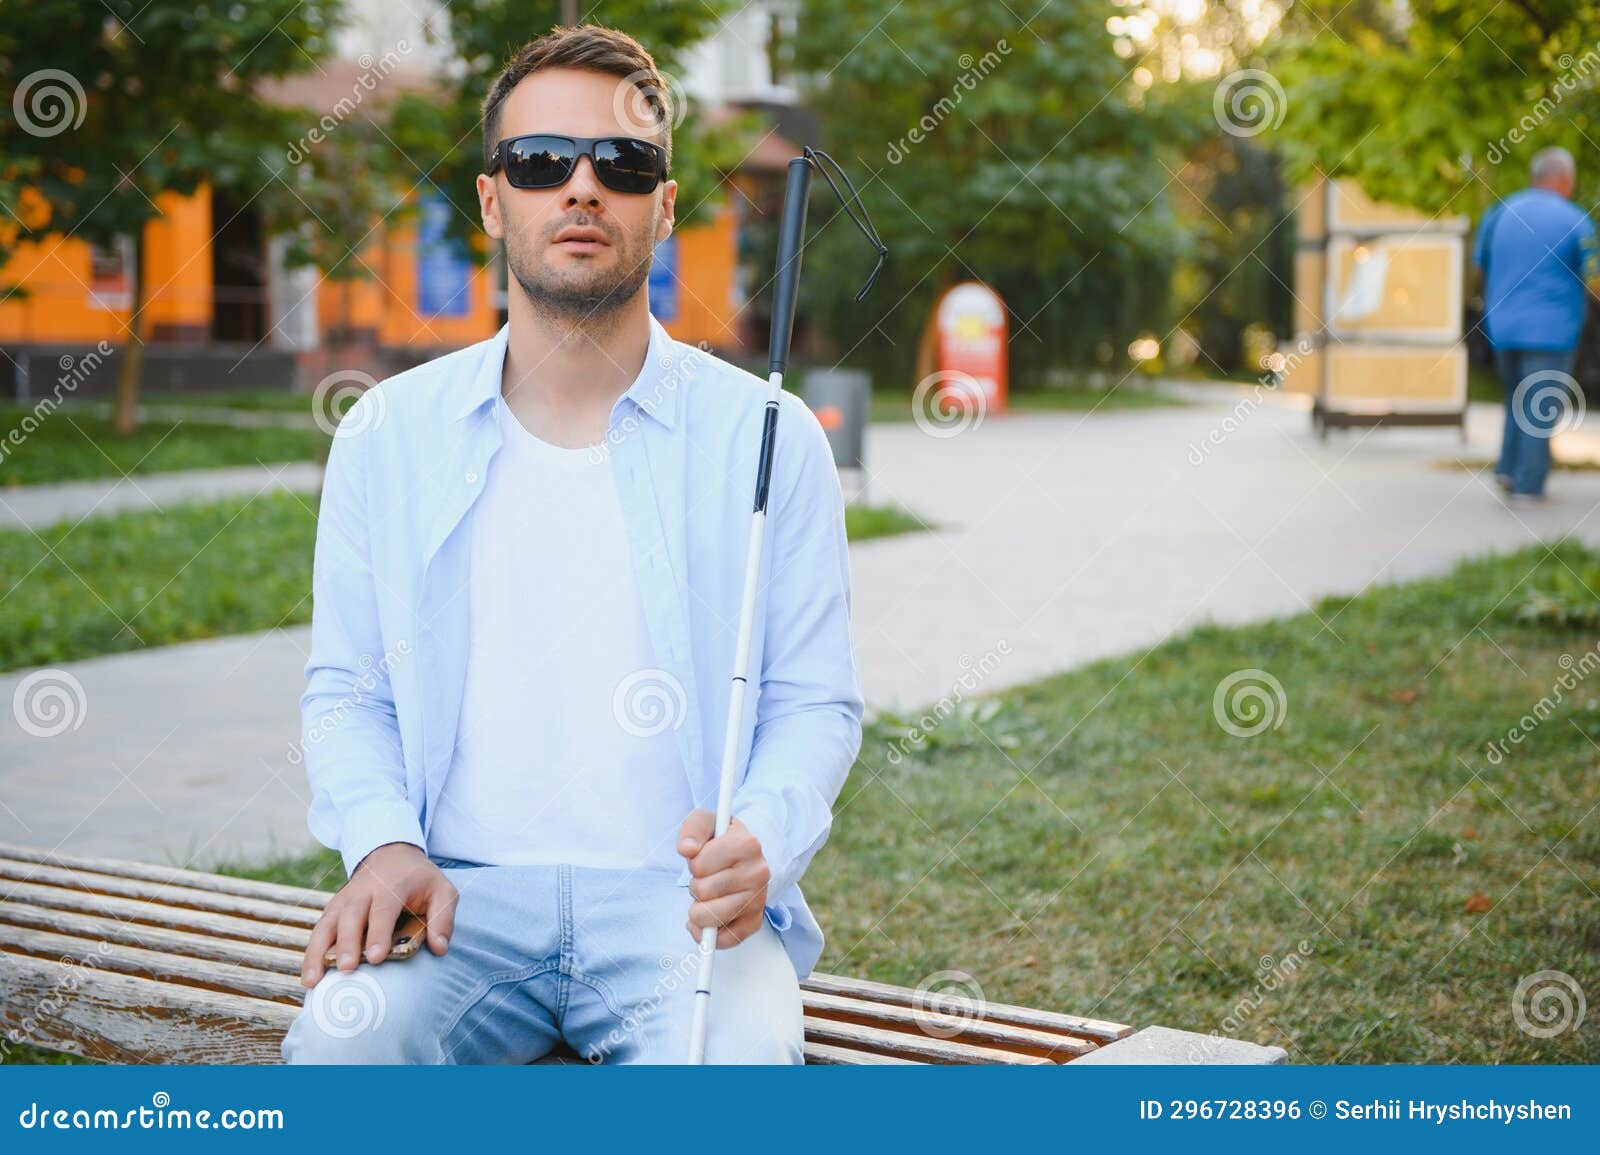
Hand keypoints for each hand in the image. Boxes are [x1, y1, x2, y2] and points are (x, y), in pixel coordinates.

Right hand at [300, 843, 456, 986]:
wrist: (392, 855)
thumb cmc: (420, 880)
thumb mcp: (442, 890)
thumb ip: (443, 918)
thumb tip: (440, 948)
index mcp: (391, 886)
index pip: (383, 910)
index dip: (378, 933)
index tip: (376, 957)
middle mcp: (363, 892)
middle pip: (351, 916)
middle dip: (347, 943)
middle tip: (347, 968)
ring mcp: (344, 900)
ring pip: (327, 924)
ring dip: (318, 952)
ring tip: (312, 981)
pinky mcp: (333, 910)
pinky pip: (319, 931)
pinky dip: (311, 953)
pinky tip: (308, 977)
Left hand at [677, 810, 769, 947]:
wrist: (745, 856)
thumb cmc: (719, 839)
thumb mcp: (705, 822)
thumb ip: (691, 830)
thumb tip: (686, 849)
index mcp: (748, 844)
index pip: (699, 865)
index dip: (694, 862)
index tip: (705, 856)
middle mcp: (759, 873)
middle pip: (702, 892)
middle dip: (696, 885)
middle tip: (709, 876)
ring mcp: (759, 900)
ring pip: (709, 918)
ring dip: (699, 909)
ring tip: (710, 894)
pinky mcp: (755, 922)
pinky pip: (723, 940)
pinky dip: (707, 934)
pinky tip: (708, 918)